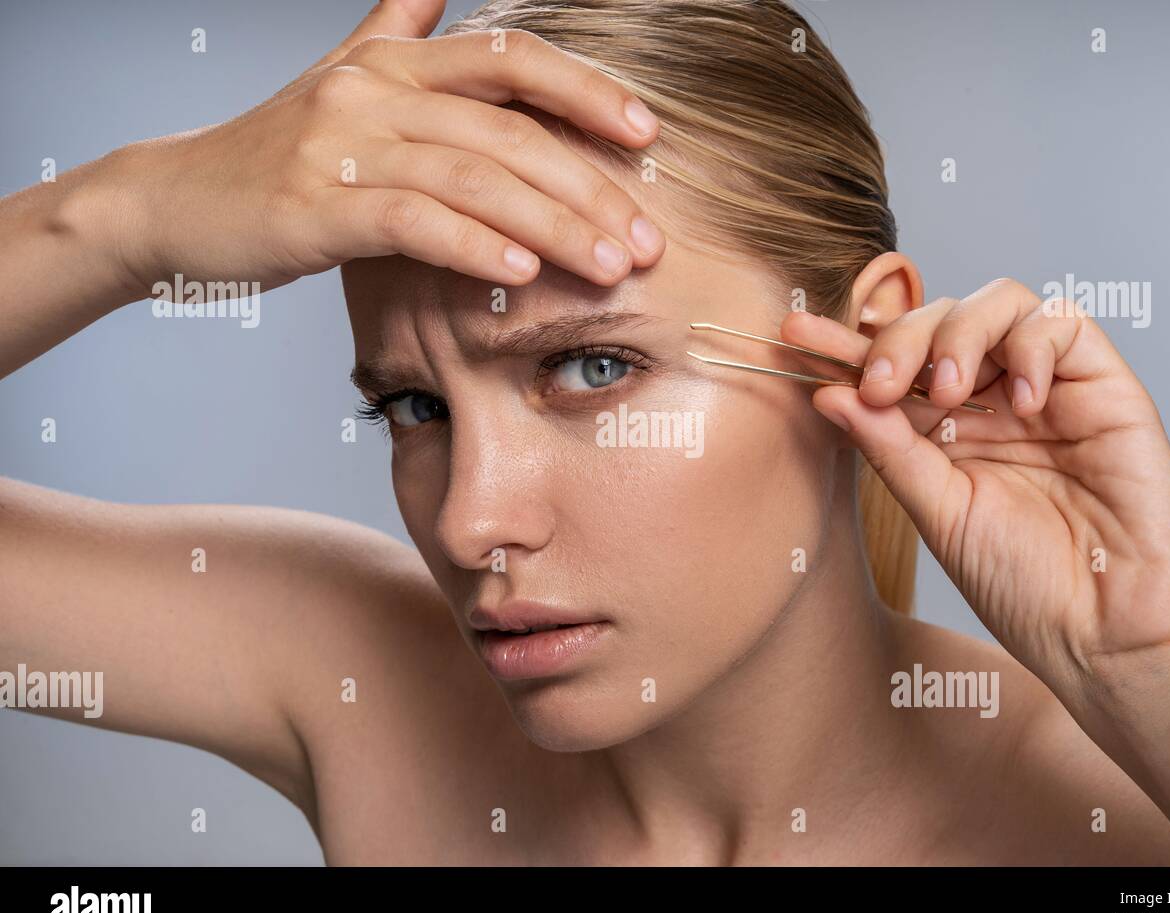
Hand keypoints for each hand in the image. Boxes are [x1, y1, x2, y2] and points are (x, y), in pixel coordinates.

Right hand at [100, 0, 664, 294]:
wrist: (174, 200)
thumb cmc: (275, 154)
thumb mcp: (340, 82)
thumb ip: (395, 34)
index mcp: (393, 62)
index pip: (509, 58)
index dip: (584, 90)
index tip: (646, 134)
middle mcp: (374, 91)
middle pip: (509, 129)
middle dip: (590, 185)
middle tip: (647, 239)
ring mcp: (343, 145)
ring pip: (473, 177)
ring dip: (554, 225)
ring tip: (612, 266)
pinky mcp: (317, 206)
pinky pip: (414, 222)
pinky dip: (475, 246)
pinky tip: (523, 272)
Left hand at [785, 278, 1169, 696]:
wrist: (1110, 631)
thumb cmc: (1029, 585)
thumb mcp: (940, 514)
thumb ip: (891, 450)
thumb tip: (828, 394)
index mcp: (946, 432)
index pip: (890, 369)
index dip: (845, 347)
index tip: (795, 336)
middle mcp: (992, 402)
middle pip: (937, 322)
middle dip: (897, 339)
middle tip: (878, 383)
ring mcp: (1046, 389)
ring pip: (997, 304)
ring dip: (957, 334)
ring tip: (945, 391)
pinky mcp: (1105, 386)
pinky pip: (1064, 324)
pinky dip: (1030, 347)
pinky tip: (1020, 400)